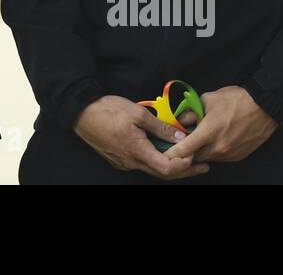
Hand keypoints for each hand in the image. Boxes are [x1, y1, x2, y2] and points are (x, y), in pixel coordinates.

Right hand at [73, 95, 208, 179]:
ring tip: (186, 157)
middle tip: (202, 166)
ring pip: (152, 169)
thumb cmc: (107, 109)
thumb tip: (181, 137)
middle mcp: (131, 162)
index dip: (185, 166)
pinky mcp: (118, 159)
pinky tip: (162, 151)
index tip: (196, 157)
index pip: (167, 169)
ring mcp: (123, 162)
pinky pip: (141, 163)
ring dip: (170, 165)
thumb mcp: (137, 113)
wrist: (80, 112)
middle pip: (162, 173)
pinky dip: (156, 160)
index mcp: (137, 151)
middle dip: (184, 170)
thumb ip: (160, 127)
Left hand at [162, 85, 277, 162]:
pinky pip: (219, 158)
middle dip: (186, 151)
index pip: (184, 149)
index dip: (172, 153)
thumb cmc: (237, 100)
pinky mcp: (238, 157)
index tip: (164, 152)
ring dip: (200, 151)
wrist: (265, 107)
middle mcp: (219, 147)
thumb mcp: (208, 99)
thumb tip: (180, 120)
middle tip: (182, 141)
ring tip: (200, 137)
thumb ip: (191, 112)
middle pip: (194, 157)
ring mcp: (229, 154)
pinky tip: (214, 139)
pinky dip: (213, 151)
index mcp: (210, 132)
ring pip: (207, 158)